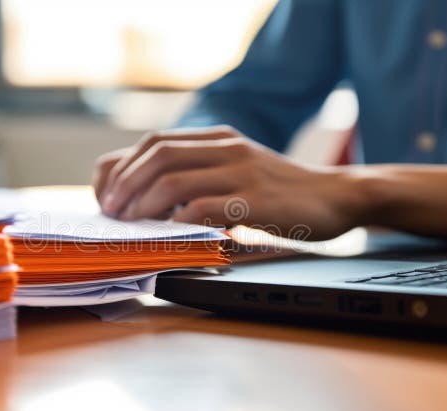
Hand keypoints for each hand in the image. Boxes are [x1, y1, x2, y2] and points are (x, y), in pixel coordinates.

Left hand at [92, 126, 368, 240]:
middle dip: (124, 185)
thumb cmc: (284, 193)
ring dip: (141, 204)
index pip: (153, 141)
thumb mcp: (239, 172)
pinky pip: (202, 207)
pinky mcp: (254, 198)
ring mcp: (240, 170)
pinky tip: (166, 237)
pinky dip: (176, 223)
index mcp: (218, 138)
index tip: (108, 195)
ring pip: (172, 179)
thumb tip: (152, 200)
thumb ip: (204, 177)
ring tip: (128, 225)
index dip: (123, 167)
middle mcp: (225, 147)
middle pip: (156, 154)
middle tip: (110, 214)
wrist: (338, 196)